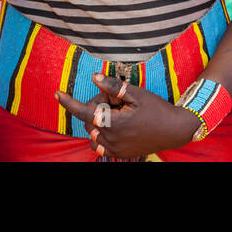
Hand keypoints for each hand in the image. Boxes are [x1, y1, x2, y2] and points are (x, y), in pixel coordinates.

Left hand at [56, 73, 201, 159]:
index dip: (68, 102)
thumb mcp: (137, 94)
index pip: (83, 112)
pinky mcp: (120, 155)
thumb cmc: (158, 109)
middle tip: (117, 100)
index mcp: (113, 122)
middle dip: (97, 108)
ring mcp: (115, 149)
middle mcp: (111, 138)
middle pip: (89, 121)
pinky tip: (116, 127)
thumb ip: (113, 87)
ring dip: (98, 123)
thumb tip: (94, 76)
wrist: (175, 130)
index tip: (57, 94)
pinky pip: (100, 146)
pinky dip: (102, 136)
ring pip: (93, 134)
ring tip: (118, 114)